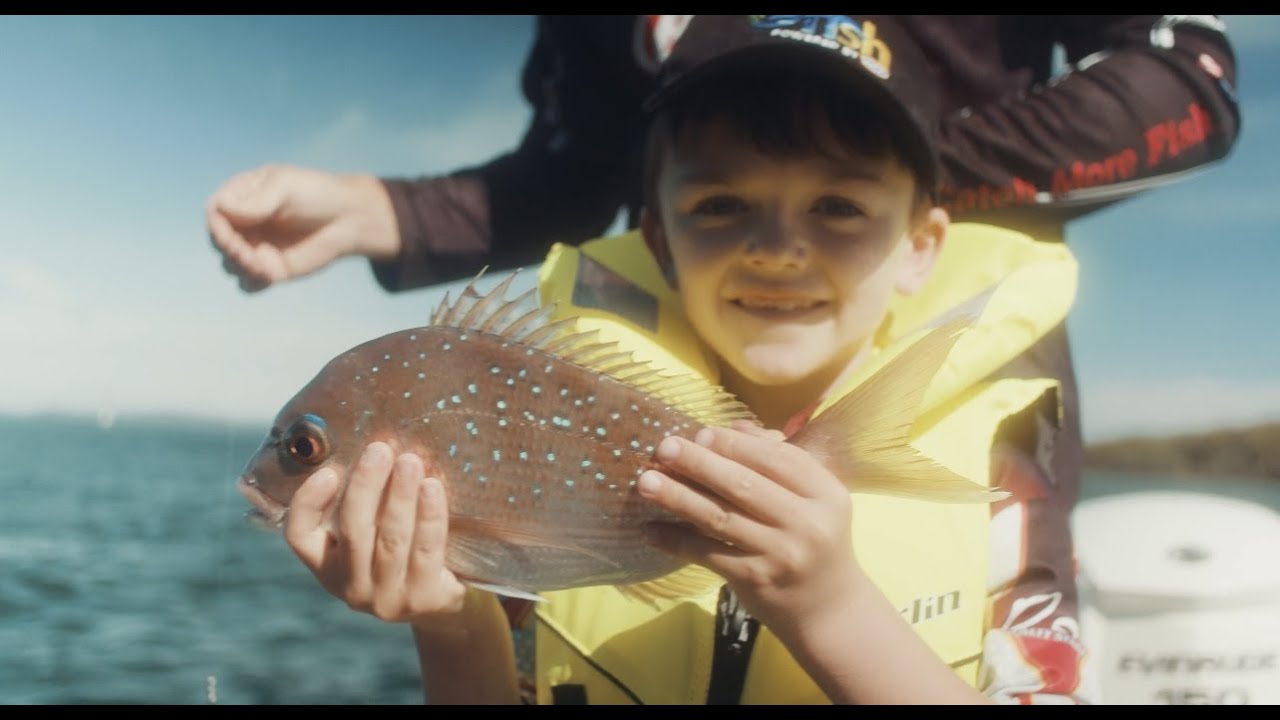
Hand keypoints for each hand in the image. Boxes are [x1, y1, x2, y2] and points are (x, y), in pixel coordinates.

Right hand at [207, 164, 398, 291]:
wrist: (349, 218)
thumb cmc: (318, 194)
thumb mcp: (286, 187)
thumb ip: (256, 200)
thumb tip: (222, 209)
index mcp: (243, 197)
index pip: (216, 211)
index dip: (217, 226)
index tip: (229, 235)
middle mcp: (245, 224)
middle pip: (219, 241)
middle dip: (228, 249)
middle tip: (245, 252)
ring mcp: (256, 248)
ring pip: (231, 265)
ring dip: (239, 267)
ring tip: (259, 264)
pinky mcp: (270, 269)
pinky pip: (250, 284)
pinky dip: (253, 283)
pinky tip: (268, 277)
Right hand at [284, 442, 469, 627]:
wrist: (445, 601)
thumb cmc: (402, 550)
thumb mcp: (373, 533)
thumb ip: (364, 501)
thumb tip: (370, 444)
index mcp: (327, 566)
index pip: (300, 537)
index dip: (308, 504)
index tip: (328, 471)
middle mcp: (350, 588)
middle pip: (352, 531)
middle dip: (366, 486)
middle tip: (380, 450)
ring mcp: (386, 599)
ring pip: (390, 540)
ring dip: (400, 496)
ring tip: (410, 462)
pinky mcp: (423, 599)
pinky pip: (425, 551)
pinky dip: (429, 517)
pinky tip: (433, 489)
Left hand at [637, 422, 862, 636]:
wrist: (827, 606)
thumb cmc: (813, 538)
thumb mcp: (813, 497)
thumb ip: (777, 459)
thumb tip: (732, 427)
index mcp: (825, 493)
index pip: (776, 458)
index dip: (735, 443)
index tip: (700, 432)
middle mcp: (807, 523)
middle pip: (743, 484)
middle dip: (699, 463)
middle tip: (665, 447)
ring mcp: (781, 554)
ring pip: (720, 517)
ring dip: (678, 497)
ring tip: (646, 482)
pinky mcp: (755, 580)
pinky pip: (708, 553)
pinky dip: (676, 540)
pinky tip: (651, 528)